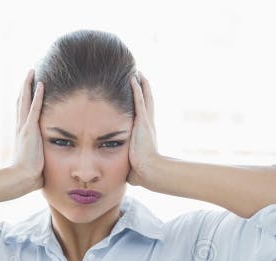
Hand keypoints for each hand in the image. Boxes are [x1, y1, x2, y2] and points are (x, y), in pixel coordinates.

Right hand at [10, 69, 44, 191]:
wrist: (21, 178)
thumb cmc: (28, 175)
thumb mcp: (35, 162)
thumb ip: (39, 158)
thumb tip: (44, 165)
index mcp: (22, 134)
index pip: (23, 112)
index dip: (25, 99)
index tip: (27, 88)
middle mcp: (21, 127)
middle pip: (21, 102)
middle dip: (24, 87)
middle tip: (28, 74)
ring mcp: (25, 127)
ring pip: (25, 100)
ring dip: (28, 85)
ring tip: (31, 72)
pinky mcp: (30, 129)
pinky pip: (35, 108)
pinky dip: (37, 96)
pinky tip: (41, 84)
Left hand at [127, 71, 160, 187]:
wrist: (150, 171)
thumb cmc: (142, 173)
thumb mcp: (133, 164)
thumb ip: (129, 163)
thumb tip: (125, 171)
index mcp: (146, 133)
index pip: (144, 114)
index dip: (143, 104)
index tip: (140, 94)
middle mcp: (148, 125)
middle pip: (147, 102)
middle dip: (144, 90)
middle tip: (141, 76)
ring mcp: (146, 122)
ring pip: (144, 98)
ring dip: (141, 84)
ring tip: (137, 71)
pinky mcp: (143, 121)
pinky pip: (139, 100)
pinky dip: (137, 88)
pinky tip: (133, 77)